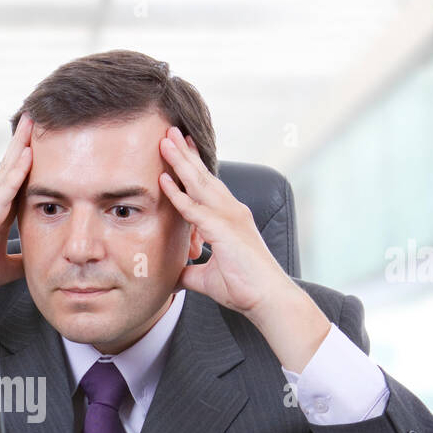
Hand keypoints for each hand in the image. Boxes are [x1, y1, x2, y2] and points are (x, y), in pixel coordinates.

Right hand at [0, 115, 34, 317]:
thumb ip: (21, 260)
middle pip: (12, 166)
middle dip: (24, 142)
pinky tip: (29, 153)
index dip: (29, 162)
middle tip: (36, 117)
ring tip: (33, 121)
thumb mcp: (4, 267)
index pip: (17, 182)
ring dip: (22, 145)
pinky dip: (18, 170)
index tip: (43, 143)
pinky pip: (4, 188)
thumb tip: (40, 262)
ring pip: (9, 169)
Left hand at [157, 125, 330, 370]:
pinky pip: (195, 208)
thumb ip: (190, 270)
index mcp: (229, 218)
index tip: (179, 148)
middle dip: (185, 153)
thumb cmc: (244, 289)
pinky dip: (179, 194)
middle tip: (169, 132)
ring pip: (199, 183)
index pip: (206, 186)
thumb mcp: (206, 278)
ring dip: (181, 161)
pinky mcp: (225, 230)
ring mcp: (229, 218)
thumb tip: (173, 273)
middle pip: (203, 176)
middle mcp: (231, 212)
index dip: (191, 166)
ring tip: (165, 140)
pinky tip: (164, 179)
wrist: (268, 300)